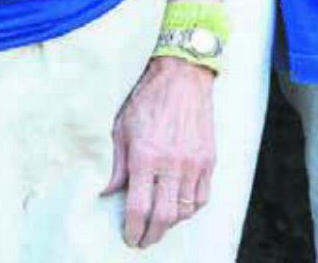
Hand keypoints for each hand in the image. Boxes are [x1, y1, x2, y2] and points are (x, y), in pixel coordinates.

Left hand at [101, 57, 216, 247]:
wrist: (183, 76)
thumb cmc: (148, 99)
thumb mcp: (122, 129)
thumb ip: (116, 165)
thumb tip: (107, 193)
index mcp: (145, 156)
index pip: (138, 208)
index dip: (132, 229)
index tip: (129, 237)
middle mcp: (172, 162)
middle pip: (164, 216)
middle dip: (152, 235)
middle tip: (144, 240)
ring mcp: (194, 162)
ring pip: (185, 210)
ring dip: (172, 223)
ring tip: (161, 224)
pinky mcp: (209, 158)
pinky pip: (203, 196)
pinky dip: (191, 209)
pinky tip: (180, 208)